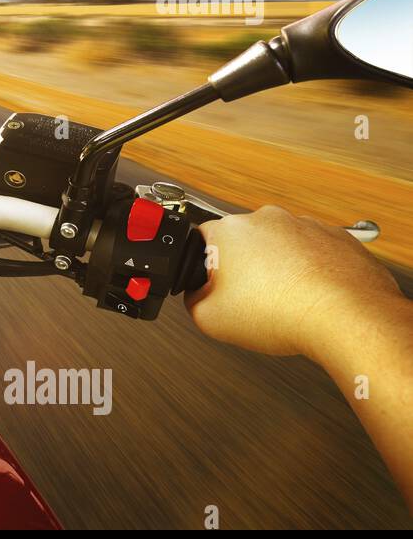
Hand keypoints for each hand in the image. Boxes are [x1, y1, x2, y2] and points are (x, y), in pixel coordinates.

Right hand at [184, 205, 404, 357]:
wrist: (346, 317)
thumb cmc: (284, 313)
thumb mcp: (209, 319)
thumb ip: (193, 300)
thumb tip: (198, 294)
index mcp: (229, 231)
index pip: (200, 242)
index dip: (204, 271)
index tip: (215, 289)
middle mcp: (266, 219)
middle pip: (242, 243)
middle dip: (243, 269)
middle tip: (249, 300)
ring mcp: (303, 225)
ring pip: (278, 247)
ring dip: (277, 269)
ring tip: (283, 302)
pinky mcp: (334, 237)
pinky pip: (311, 252)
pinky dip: (308, 271)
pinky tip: (307, 297)